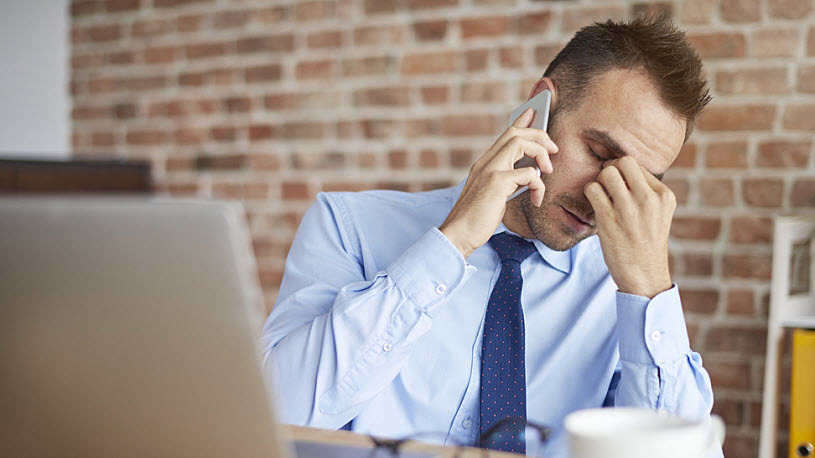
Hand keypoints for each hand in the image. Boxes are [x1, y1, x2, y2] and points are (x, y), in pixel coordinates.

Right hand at [439, 108, 558, 257]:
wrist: (458, 235)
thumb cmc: (476, 219)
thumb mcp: (493, 195)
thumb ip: (506, 181)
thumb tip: (527, 174)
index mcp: (484, 164)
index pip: (505, 135)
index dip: (522, 121)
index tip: (534, 111)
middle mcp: (485, 162)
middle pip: (515, 133)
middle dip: (539, 135)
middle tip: (553, 150)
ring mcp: (489, 171)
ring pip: (521, 143)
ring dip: (541, 154)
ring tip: (548, 171)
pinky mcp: (496, 183)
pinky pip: (528, 173)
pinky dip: (539, 185)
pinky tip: (537, 199)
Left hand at [583, 156, 674, 298]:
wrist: (644, 275)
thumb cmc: (647, 243)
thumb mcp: (659, 214)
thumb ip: (647, 192)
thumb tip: (622, 169)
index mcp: (664, 195)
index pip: (637, 165)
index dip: (623, 171)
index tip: (619, 185)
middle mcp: (649, 199)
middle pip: (623, 162)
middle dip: (610, 170)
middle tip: (606, 185)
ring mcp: (628, 209)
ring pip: (606, 173)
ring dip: (599, 182)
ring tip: (602, 197)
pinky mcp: (608, 220)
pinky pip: (592, 189)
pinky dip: (589, 194)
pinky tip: (595, 207)